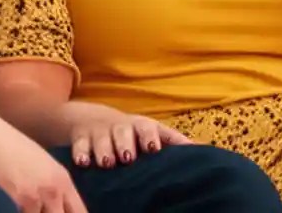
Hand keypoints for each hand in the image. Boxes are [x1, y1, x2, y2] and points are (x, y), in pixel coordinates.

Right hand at [0, 101, 87, 212]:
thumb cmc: (4, 147)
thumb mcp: (38, 164)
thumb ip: (49, 189)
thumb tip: (52, 209)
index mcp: (62, 180)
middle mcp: (53, 190)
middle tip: (33, 210)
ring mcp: (35, 197)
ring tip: (16, 206)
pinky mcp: (16, 202)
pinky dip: (11, 212)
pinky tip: (3, 206)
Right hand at [61, 101, 191, 168]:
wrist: (91, 119)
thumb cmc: (130, 132)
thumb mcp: (151, 132)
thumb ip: (173, 141)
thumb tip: (203, 149)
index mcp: (140, 126)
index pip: (147, 128)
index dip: (149, 137)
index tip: (152, 149)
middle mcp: (120, 127)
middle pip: (122, 132)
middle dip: (124, 144)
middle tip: (126, 158)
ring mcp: (99, 131)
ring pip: (101, 139)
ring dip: (104, 151)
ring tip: (106, 163)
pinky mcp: (80, 137)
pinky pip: (78, 144)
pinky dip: (80, 153)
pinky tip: (83, 163)